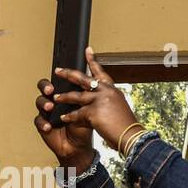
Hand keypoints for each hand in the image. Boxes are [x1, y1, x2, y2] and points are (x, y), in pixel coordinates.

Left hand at [33, 47, 138, 168]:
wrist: (131, 137)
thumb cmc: (125, 126)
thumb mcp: (119, 108)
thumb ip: (108, 101)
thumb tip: (97, 102)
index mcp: (112, 90)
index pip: (100, 72)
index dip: (93, 61)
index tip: (87, 50)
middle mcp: (106, 91)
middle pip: (83, 79)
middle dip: (68, 74)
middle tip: (57, 70)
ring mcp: (100, 100)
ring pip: (76, 96)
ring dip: (64, 97)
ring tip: (55, 98)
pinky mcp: (94, 112)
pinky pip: (76, 113)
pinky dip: (69, 117)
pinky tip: (63, 118)